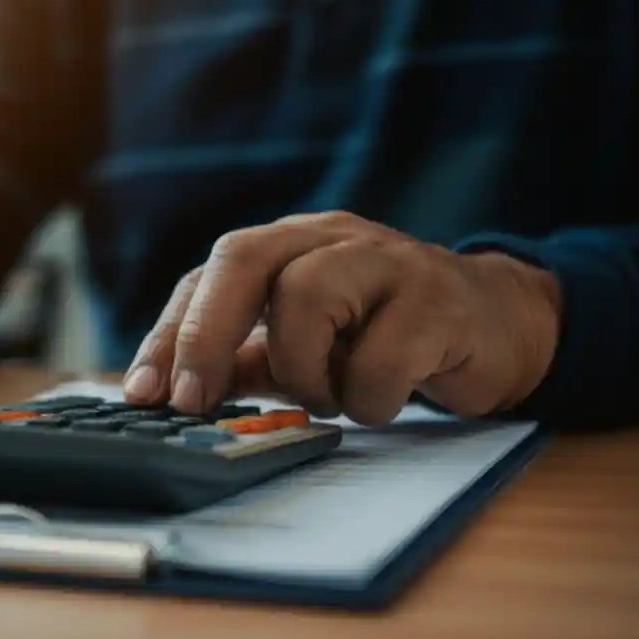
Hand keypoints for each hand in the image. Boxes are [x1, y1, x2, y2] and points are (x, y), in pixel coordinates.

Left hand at [123, 211, 561, 424]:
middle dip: (205, 333)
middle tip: (192, 400)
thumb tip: (173, 392)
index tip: (144, 393)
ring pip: (307, 298)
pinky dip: (367, 397)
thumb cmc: (384, 335)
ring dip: (303, 370)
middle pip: (244, 257)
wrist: (494, 325)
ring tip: (329, 395)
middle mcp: (330, 238)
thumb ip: (245, 361)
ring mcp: (386, 260)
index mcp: (289, 246)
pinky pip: (380, 358)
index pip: (209, 275)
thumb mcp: (304, 346)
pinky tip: (381, 399)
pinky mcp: (438, 299)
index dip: (170, 333)